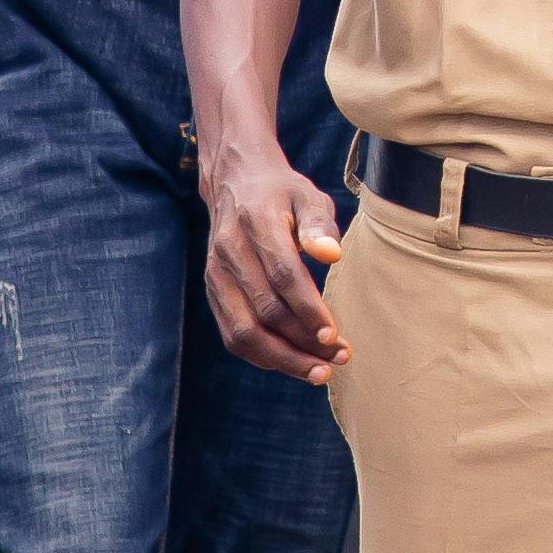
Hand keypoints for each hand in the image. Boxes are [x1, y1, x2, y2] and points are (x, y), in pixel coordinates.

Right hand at [200, 132, 348, 381]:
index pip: (283, 277)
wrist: (234, 182)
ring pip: (244, 332)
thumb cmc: (282, 193)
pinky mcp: (212, 291)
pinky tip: (294, 361)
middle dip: (303, 343)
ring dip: (283, 359)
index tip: (335, 335)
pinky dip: (263, 355)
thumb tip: (333, 255)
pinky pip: (232, 334)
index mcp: (256, 223)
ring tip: (319, 371)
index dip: (309, 310)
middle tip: (339, 358)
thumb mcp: (308, 195)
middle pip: (264, 312)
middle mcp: (229, 252)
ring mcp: (216, 274)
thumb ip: (320, 224)